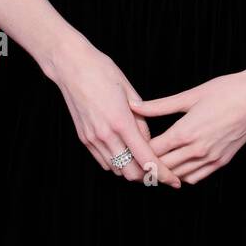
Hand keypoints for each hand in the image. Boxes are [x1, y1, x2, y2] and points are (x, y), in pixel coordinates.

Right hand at [49, 33, 181, 187]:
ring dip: (131, 170)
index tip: (174, 180)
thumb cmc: (102, 72)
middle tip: (160, 171)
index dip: (162, 173)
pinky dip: (117, 163)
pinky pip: (103, 161)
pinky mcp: (84, 138)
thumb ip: (141, 120)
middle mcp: (105, 135)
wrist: (71, 66)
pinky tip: (125, 153)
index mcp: (121, 122)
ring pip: (116, 170)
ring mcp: (92, 138)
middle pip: (131, 172)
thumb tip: (148, 140)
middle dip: (148, 176)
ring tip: (143, 162)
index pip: (146, 159)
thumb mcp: (129, 91)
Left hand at [128, 53, 245, 183]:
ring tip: (153, 165)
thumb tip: (133, 105)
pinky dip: (183, 175)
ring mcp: (210, 158)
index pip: (153, 150)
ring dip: (165, 172)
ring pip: (178, 176)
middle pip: (163, 166)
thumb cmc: (225, 91)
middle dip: (148, 164)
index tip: (129, 146)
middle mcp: (197, 150)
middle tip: (135, 160)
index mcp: (185, 132)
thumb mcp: (189, 96)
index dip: (138, 150)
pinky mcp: (221, 162)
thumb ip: (159, 106)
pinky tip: (177, 166)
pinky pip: (196, 177)